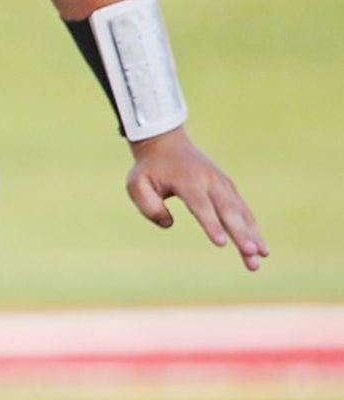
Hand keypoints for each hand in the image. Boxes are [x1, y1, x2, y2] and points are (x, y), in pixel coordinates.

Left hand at [126, 127, 268, 270]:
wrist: (165, 143)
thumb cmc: (149, 169)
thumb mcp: (137, 184)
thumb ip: (149, 206)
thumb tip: (168, 224)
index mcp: (186, 179)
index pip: (201, 205)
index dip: (211, 224)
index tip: (221, 243)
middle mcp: (209, 180)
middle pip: (227, 210)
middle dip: (240, 233)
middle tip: (251, 253)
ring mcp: (222, 183)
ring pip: (240, 211)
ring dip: (252, 234)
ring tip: (262, 256)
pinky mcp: (228, 187)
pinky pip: (243, 209)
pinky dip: (252, 227)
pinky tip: (261, 248)